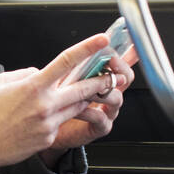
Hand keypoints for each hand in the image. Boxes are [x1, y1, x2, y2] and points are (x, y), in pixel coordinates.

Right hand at [0, 35, 134, 168]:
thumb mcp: (2, 83)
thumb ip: (27, 74)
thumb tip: (42, 73)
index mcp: (33, 85)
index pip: (66, 61)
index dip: (87, 48)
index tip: (101, 40)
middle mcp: (45, 104)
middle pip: (84, 89)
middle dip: (102, 81)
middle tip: (113, 75)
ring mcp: (49, 122)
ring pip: (78, 107)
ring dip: (86, 99)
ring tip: (92, 93)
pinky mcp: (49, 138)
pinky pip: (62, 123)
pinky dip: (61, 117)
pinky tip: (48, 117)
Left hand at [41, 42, 137, 163]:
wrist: (47, 128)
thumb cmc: (55, 103)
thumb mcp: (64, 79)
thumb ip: (73, 67)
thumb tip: (76, 51)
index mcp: (102, 79)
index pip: (120, 63)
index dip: (125, 53)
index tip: (119, 44)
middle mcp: (109, 94)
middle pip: (126, 78)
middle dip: (119, 68)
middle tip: (109, 61)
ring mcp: (107, 111)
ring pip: (116, 97)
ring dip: (101, 90)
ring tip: (85, 87)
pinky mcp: (100, 127)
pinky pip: (101, 118)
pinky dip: (89, 111)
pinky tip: (77, 108)